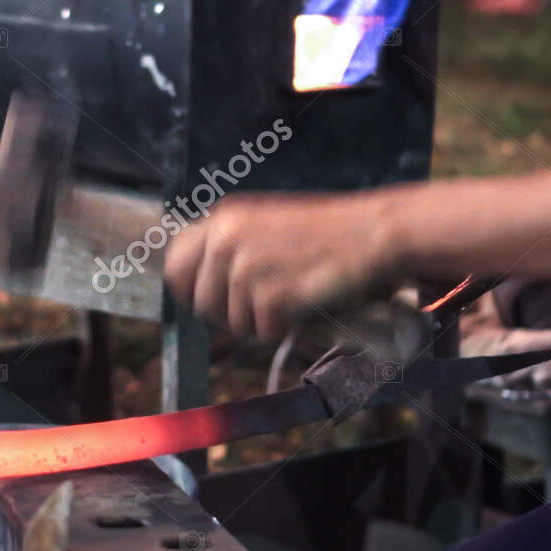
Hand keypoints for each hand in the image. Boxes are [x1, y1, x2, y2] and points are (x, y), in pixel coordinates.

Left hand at [164, 193, 393, 339]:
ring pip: (232, 321)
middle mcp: (227, 239)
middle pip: (199, 301)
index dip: (189, 290)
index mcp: (224, 219)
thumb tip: (200, 287)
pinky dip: (285, 326)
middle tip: (259, 306)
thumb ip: (232, 248)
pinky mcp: (270, 294)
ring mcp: (246, 267)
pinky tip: (305, 300)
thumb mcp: (267, 225)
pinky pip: (263, 330)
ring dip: (261, 320)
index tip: (208, 301)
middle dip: (224, 313)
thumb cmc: (328, 233)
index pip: (176, 264)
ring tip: (293, 293)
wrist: (374, 232)